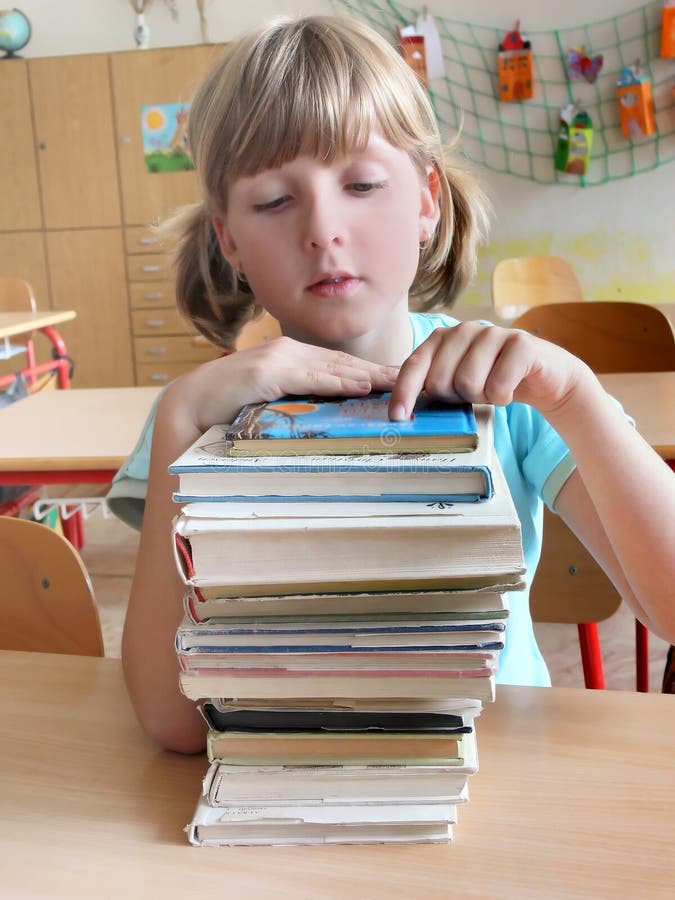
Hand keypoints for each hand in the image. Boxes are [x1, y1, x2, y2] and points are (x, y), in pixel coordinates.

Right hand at [169, 336, 399, 433]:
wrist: (192, 403)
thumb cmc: (228, 406)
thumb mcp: (270, 399)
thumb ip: (296, 397)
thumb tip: (325, 412)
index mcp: (289, 356)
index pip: (336, 363)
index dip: (366, 370)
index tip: (393, 378)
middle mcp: (287, 351)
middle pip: (341, 362)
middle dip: (376, 371)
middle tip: (409, 378)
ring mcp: (278, 359)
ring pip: (332, 368)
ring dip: (366, 376)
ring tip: (395, 383)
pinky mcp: (268, 373)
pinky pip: (311, 378)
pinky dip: (339, 382)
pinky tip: (361, 386)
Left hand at [388, 322, 590, 419]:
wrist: (544, 376)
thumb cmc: (492, 380)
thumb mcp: (456, 381)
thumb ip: (430, 385)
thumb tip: (398, 410)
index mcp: (441, 338)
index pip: (414, 365)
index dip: (403, 393)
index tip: (398, 418)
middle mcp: (463, 330)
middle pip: (440, 381)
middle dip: (455, 398)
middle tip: (474, 393)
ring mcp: (492, 333)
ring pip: (468, 384)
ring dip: (482, 398)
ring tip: (492, 389)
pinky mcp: (520, 343)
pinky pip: (497, 386)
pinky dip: (503, 398)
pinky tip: (510, 389)